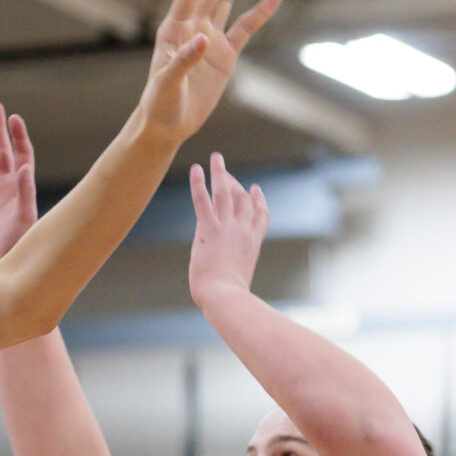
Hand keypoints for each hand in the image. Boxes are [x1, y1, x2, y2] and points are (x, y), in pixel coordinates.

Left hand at [138, 0, 281, 143]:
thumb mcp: (167, 85)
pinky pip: (245, 28)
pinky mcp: (225, 55)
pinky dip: (260, 13)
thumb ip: (183, 63)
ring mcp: (211, 39)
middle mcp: (192, 28)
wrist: (166, 125)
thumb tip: (204, 40)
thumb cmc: (159, 105)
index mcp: (174, 30)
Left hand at [189, 152, 268, 308]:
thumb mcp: (238, 281)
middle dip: (235, 182)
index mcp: (252, 243)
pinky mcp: (209, 229)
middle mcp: (243, 231)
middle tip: (225, 170)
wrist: (226, 297)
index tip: (255, 189)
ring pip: (225, 193)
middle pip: (243, 199)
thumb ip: (236, 273)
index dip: (258, 200)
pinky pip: (203, 200)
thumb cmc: (231, 298)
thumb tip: (232, 284)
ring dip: (220, 172)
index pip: (260, 216)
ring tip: (216, 157)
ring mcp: (227, 228)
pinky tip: (195, 169)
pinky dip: (199, 183)